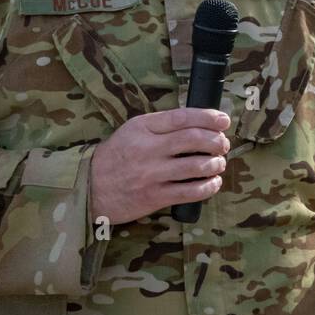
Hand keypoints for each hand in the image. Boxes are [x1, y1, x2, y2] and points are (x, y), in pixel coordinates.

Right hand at [90, 108, 230, 224]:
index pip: (183, 117)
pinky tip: (213, 182)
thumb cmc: (117, 155)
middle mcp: (148, 148)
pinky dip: (209, 186)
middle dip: (217, 141)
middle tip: (223, 144)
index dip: (209, 117)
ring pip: (197, 166)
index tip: (224, 120)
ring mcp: (151, 174)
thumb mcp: (133, 130)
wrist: (90, 187)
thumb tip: (201, 122)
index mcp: (143, 127)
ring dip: (216, 164)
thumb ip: (162, 125)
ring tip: (219, 163)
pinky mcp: (154, 197)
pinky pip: (191, 191)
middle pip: (195, 139)